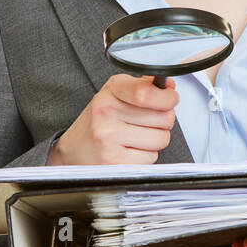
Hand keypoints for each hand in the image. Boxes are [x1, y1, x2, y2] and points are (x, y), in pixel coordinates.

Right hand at [47, 74, 177, 165]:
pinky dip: (146, 155)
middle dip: (163, 120)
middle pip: (164, 117)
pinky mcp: (113, 160)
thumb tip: (169, 85)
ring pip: (161, 139)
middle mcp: (106, 112)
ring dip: (155, 139)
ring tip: (137, 136)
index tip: (171, 99)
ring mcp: (108, 137)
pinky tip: (130, 150)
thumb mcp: (117, 94)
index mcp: (111, 90)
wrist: (75, 149)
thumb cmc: (101, 120)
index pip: (146, 92)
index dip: (168, 97)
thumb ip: (144, 86)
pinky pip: (151, 158)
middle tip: (147, 122)